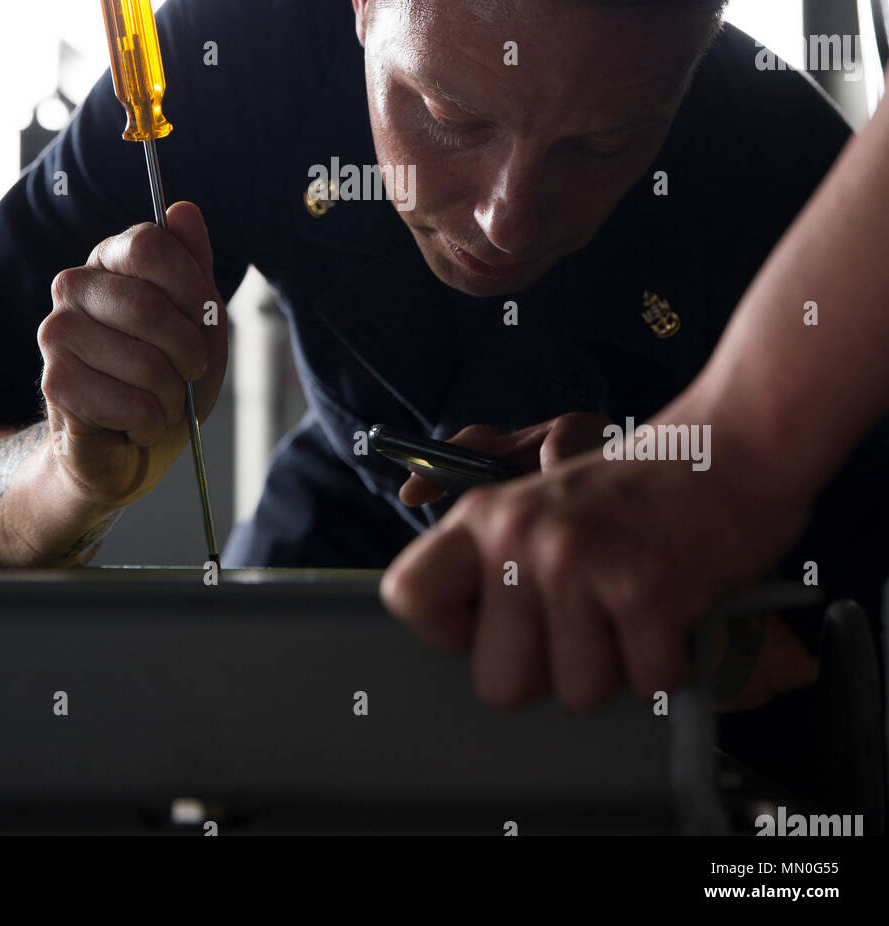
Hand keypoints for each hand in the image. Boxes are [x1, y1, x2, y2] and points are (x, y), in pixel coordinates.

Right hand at [37, 200, 227, 508]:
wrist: (128, 447)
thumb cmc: (167, 377)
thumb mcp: (198, 321)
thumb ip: (194, 266)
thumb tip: (184, 210)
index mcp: (111, 260)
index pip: (150, 246)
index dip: (191, 287)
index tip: (205, 320)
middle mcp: (74, 287)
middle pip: (148, 306)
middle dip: (189, 352)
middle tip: (189, 372)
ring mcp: (57, 334)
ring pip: (144, 362)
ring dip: (172, 395)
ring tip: (162, 401)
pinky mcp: (54, 383)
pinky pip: (129, 402)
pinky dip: (150, 422)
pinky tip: (137, 422)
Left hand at [381, 427, 811, 710]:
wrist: (732, 445)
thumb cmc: (639, 490)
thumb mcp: (544, 498)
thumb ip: (490, 547)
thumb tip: (428, 560)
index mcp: (485, 515)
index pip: (407, 597)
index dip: (452, 633)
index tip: (499, 622)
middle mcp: (518, 536)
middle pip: (499, 684)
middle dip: (554, 670)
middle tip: (593, 616)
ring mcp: (578, 562)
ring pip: (578, 693)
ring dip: (618, 666)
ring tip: (636, 602)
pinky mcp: (643, 589)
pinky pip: (644, 685)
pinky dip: (669, 662)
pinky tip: (674, 609)